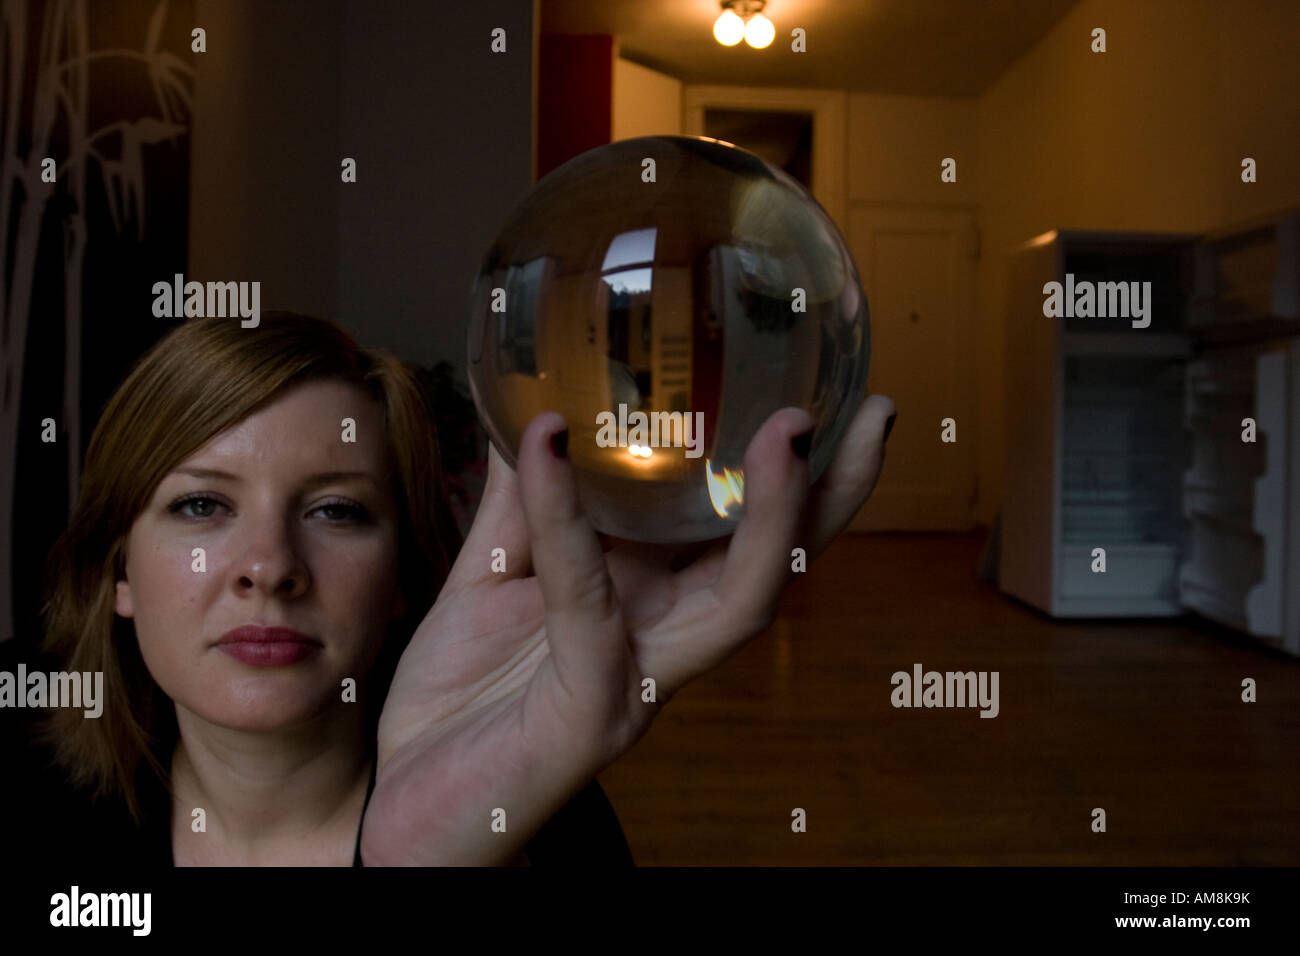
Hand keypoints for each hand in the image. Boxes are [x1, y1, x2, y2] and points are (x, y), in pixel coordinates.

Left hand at [360, 393, 895, 864]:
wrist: (408, 806)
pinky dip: (566, 514)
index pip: (743, 535)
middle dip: (833, 495)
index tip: (827, 399)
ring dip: (771, 515)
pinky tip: (548, 444)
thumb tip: (538, 415)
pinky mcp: (588, 710)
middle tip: (872, 414)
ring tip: (786, 435)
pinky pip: (586, 598)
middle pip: (778, 567)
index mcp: (652, 606)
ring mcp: (639, 682)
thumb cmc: (462, 701)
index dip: (796, 476)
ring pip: (738, 600)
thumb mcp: (489, 581)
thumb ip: (519, 508)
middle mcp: (666, 643)